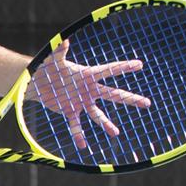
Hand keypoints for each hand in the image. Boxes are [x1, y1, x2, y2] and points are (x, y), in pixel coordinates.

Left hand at [26, 39, 150, 151]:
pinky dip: (79, 135)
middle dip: (130, 99)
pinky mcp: (71, 111)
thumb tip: (63, 40)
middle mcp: (89, 90)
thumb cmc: (48, 67)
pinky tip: (83, 145)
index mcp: (88, 74)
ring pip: (97, 115)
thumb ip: (59, 51)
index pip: (109, 70)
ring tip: (116, 133)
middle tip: (147, 103)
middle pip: (113, 94)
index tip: (139, 65)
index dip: (123, 67)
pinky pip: (76, 125)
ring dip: (106, 124)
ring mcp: (82, 102)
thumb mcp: (53, 59)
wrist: (39, 82)